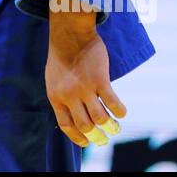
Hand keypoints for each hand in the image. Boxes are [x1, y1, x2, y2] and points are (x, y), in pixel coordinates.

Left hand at [44, 1, 126, 147]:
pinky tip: (122, 112)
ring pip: (100, 119)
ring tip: (115, 126)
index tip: (87, 142)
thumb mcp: (54, 78)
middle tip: (104, 138)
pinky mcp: (99, 80)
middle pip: (85, 126)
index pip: (66, 125)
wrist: (70, 33)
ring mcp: (84, 88)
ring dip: (110, 127)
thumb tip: (72, 113)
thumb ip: (62, 96)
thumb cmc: (62, 55)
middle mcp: (69, 95)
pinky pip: (113, 103)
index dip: (78, 137)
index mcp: (56, 97)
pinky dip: (120, 111)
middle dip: (97, 136)